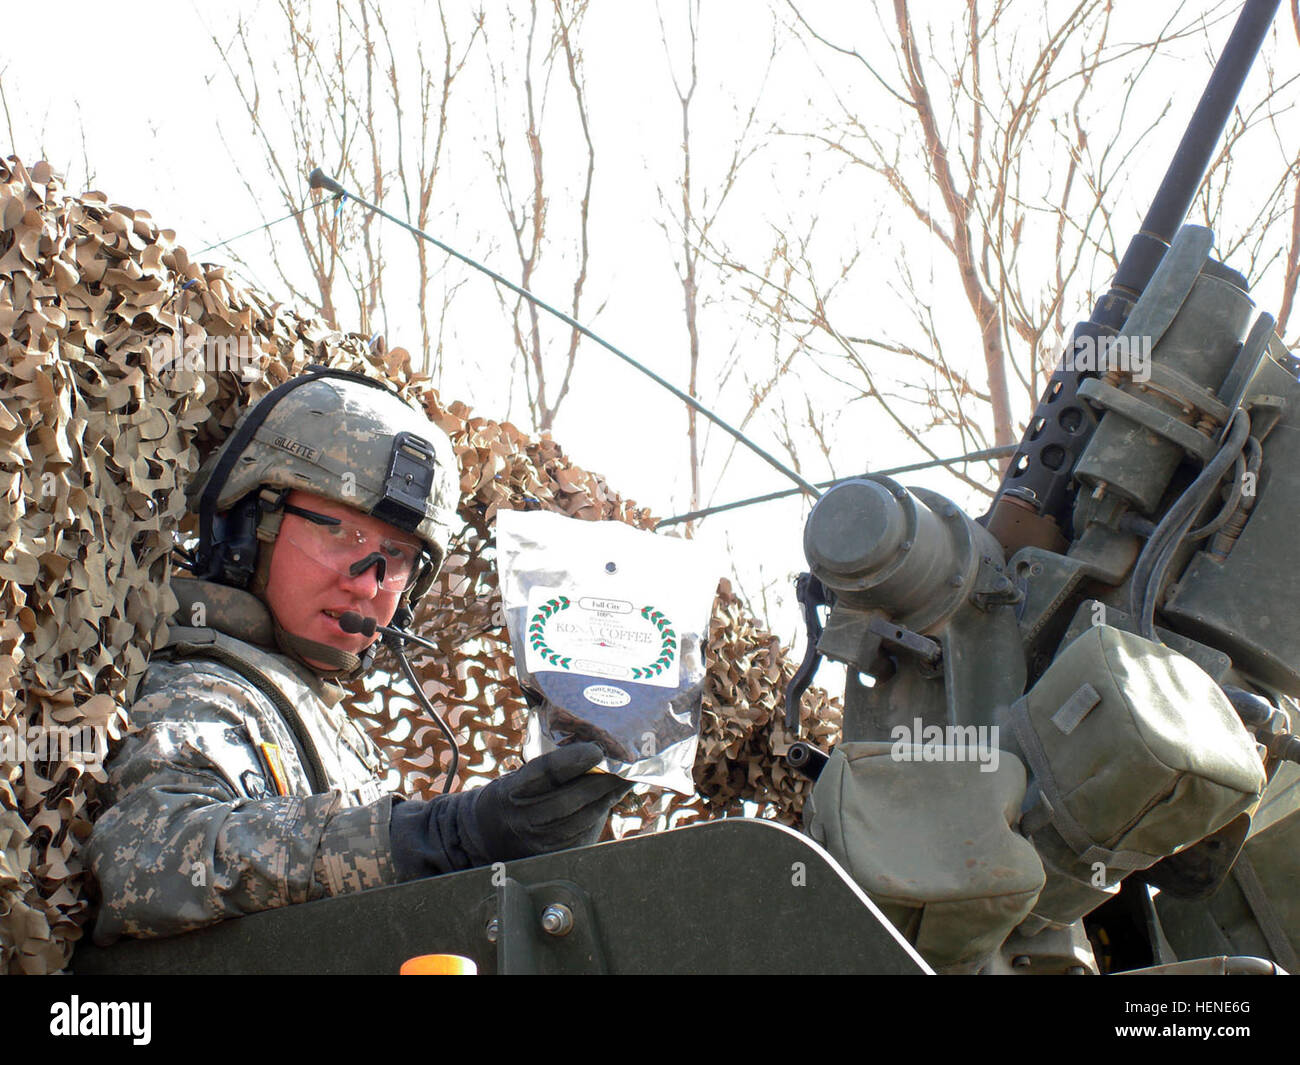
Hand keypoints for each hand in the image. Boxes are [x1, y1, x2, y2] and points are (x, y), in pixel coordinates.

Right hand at [389, 742, 631, 877]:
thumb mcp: (516, 777)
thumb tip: (593, 751)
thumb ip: (547, 769)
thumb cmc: (509, 797)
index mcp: (511, 791)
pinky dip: (600, 816)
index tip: (596, 750)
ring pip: (581, 819)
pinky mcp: (551, 857)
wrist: (483, 837)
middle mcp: (522, 818)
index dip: (573, 761)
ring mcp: (537, 842)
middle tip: (625, 766)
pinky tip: (610, 800)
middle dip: (602, 782)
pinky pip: (583, 835)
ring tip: (624, 781)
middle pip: (570, 799)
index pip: (544, 773)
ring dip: (607, 799)